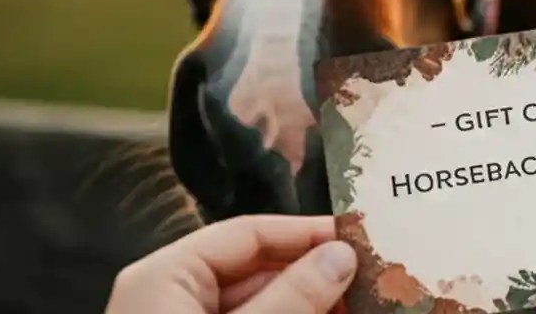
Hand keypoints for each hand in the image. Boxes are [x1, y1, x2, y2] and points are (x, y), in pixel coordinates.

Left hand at [105, 215, 355, 313]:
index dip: (307, 233)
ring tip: (362, 302)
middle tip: (371, 278)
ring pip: (264, 303)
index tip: (359, 239)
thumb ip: (290, 298)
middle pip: (259, 269)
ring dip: (312, 303)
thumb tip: (342, 255)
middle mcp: (171, 296)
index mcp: (164, 276)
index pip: (248, 232)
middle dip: (317, 275)